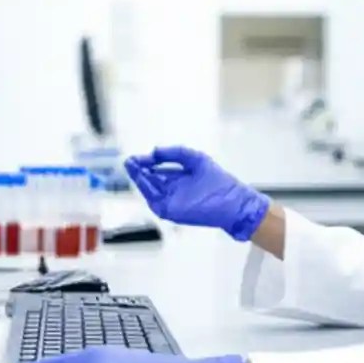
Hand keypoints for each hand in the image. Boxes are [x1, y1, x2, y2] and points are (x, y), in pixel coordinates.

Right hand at [124, 147, 270, 240]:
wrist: (234, 202)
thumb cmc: (220, 182)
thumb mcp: (195, 159)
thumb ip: (175, 153)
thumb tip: (154, 151)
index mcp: (179, 178)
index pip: (156, 171)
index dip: (145, 163)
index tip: (135, 157)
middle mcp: (173, 190)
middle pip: (150, 180)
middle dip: (138, 170)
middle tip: (129, 161)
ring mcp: (172, 201)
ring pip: (150, 190)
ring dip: (140, 179)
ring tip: (133, 166)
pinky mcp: (172, 211)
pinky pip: (155, 201)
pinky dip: (147, 190)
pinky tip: (143, 178)